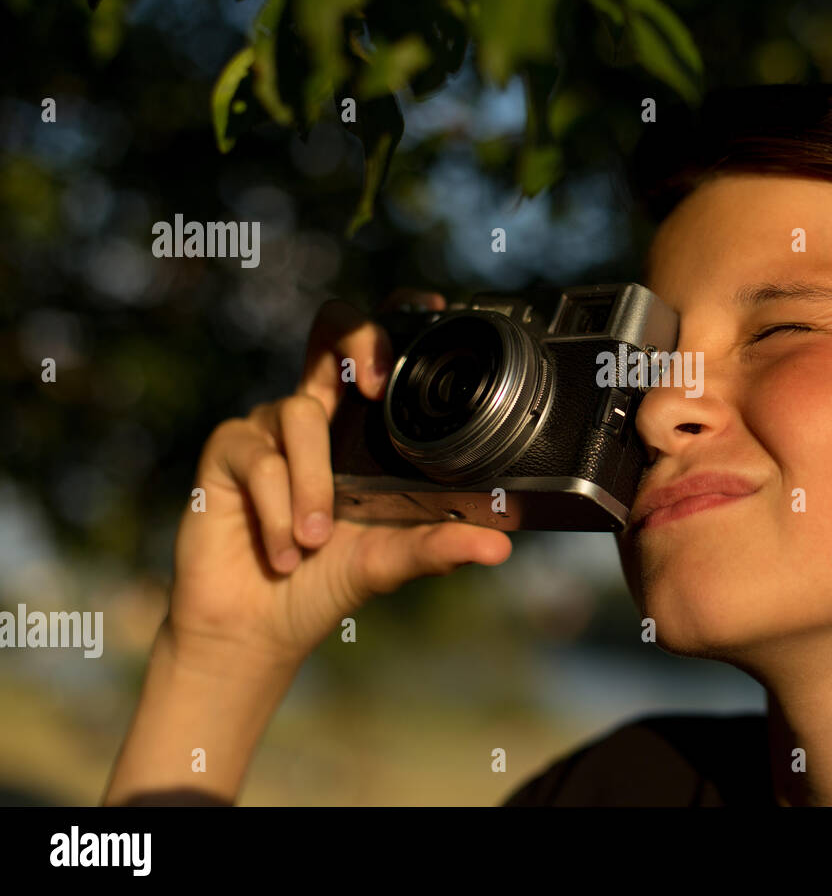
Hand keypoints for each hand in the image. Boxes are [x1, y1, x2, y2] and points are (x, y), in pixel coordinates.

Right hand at [166, 288, 512, 672]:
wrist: (259, 627)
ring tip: (318, 540)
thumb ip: (440, 546)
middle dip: (358, 340)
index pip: (375, 350)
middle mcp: (314, 414)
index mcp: (357, 429)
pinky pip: (259, 459)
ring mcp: (267, 428)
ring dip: (314, 485)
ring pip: (300, 414)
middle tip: (378, 386)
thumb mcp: (392, 561)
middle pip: (330, 331)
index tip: (430, 309)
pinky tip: (285, 551)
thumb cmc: (326, 580)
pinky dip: (277, 510)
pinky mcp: (226, 453)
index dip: (397, 318)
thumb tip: (500, 545)